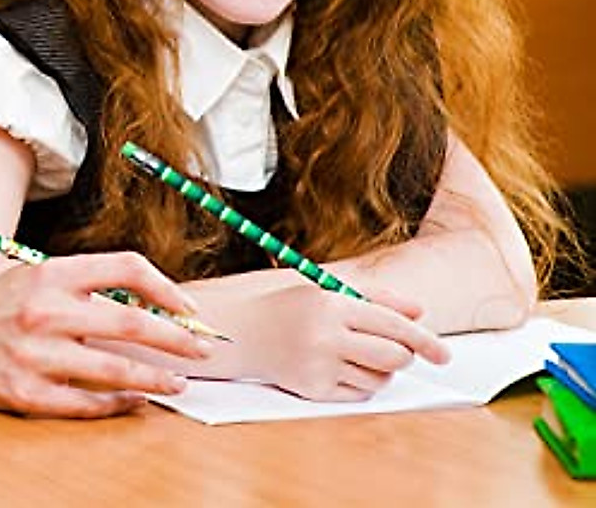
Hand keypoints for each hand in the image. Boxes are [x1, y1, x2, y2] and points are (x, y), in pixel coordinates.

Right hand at [0, 251, 213, 417]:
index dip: (167, 289)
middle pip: (132, 322)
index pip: (126, 268)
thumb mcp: (34, 277)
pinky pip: (87, 404)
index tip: (189, 309)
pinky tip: (135, 402)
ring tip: (178, 383)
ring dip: (157, 379)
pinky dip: (119, 405)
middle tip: (202, 349)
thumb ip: (83, 285)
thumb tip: (147, 303)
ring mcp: (36, 355)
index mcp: (50, 272)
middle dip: (178, 338)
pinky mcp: (26, 394)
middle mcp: (45, 310)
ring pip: (117, 371)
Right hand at [207, 281, 449, 400]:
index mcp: (330, 305)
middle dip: (403, 355)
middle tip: (398, 349)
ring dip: (381, 370)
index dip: (423, 339)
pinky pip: (359, 395)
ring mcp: (319, 366)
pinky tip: (340, 367)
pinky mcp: (313, 390)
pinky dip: (361, 383)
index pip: (391, 324)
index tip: (444, 353)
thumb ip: (375, 297)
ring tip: (357, 353)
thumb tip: (419, 311)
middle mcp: (325, 336)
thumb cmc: (289, 306)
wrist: (239, 331)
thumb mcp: (327, 289)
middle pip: (392, 356)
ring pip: (379, 379)